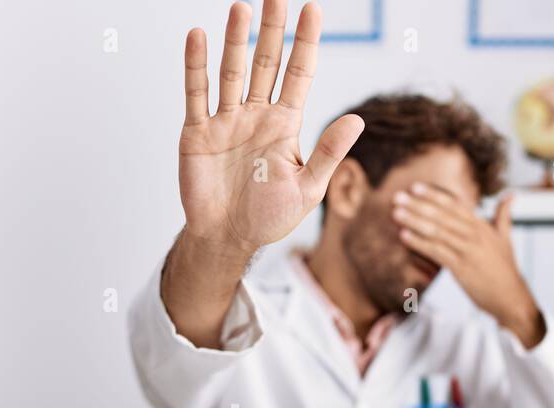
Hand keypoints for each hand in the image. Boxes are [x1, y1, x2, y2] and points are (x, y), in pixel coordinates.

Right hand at [179, 0, 364, 256]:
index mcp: (285, 126)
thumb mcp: (308, 189)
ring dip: (235, 40)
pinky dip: (196, 66)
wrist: (227, 240)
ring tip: (241, 8)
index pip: (298, 74)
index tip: (312, 9)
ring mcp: (226, 121)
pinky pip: (197, 93)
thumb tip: (357, 120)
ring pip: (232, 71)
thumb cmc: (268, 218)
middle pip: (266, 63)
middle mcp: (256, 116)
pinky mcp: (198, 132)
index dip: (305, 43)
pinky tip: (198, 37)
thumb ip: (328, 153)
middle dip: (272, 30)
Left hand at [392, 186, 544, 347]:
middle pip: (442, 215)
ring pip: (436, 231)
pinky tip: (404, 236)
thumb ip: (504, 215)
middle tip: (397, 197)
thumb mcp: (506, 237)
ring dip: (414, 221)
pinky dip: (419, 243)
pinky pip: (436, 252)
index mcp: (481, 226)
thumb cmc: (505, 268)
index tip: (415, 187)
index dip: (434, 195)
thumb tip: (511, 195)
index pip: (455, 205)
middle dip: (418, 205)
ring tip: (396, 213)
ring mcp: (467, 251)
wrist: (510, 296)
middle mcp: (474, 234)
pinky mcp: (461, 268)